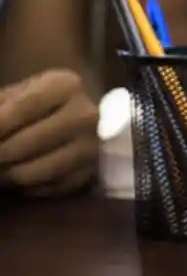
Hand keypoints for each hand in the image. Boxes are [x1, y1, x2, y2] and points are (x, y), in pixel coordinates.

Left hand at [0, 70, 98, 195]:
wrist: (73, 114)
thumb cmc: (33, 103)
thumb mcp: (13, 94)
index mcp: (66, 85)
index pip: (23, 107)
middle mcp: (85, 115)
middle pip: (26, 143)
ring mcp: (90, 147)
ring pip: (33, 172)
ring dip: (4, 174)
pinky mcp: (88, 174)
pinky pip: (45, 190)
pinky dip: (23, 188)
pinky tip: (13, 174)